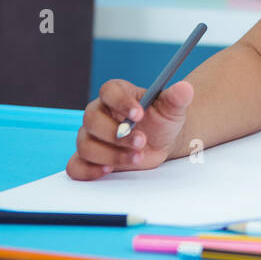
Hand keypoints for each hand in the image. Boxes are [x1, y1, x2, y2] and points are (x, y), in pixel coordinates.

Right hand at [65, 79, 193, 179]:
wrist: (161, 142)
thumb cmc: (162, 120)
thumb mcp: (172, 108)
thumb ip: (177, 98)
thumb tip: (185, 88)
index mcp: (116, 95)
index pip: (109, 91)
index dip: (121, 102)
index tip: (139, 114)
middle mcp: (98, 113)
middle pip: (92, 120)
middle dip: (116, 134)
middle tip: (141, 141)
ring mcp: (90, 137)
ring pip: (86, 145)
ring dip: (111, 154)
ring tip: (137, 157)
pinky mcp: (88, 159)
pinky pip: (75, 165)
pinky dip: (88, 171)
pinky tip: (108, 171)